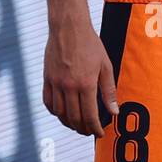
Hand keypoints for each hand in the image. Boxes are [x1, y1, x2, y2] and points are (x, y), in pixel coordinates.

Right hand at [42, 16, 118, 136]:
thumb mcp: (105, 66)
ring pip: (59, 113)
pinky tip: (62, 113)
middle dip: (83, 129)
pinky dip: (55, 112)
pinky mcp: (47, 78)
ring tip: (77, 125)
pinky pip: (48, 102)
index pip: (90, 116)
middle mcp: (68, 86)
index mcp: (85, 84)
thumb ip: (109, 91)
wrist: (68, 27)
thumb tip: (114, 112)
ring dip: (69, 123)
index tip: (99, 133)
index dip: (95, 128)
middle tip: (89, 132)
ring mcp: (55, 83)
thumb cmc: (90, 45)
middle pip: (74, 118)